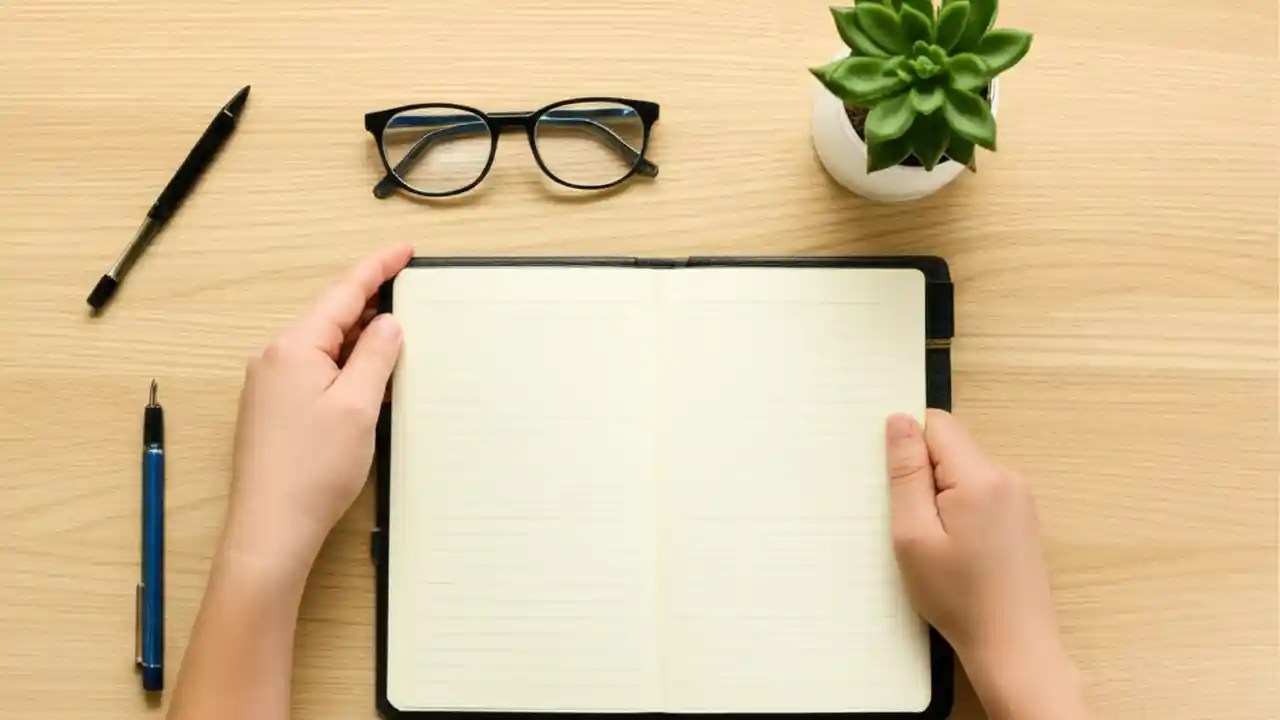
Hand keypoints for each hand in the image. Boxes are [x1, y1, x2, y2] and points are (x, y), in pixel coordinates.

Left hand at [224, 244, 412, 574]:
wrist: (271, 528)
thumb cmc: (312, 471)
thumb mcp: (358, 405)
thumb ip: (376, 356)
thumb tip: (387, 323)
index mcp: (294, 347)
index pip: (343, 293)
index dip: (377, 267)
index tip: (404, 249)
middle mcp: (274, 358)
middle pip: (331, 317)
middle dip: (372, 306)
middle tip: (411, 294)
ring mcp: (269, 384)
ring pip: (324, 346)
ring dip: (359, 342)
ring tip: (398, 340)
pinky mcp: (272, 408)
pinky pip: (314, 371)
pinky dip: (344, 367)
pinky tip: (368, 380)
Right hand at [885, 410, 1087, 718]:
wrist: (1015, 647)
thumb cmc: (959, 598)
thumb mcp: (914, 535)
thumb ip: (906, 473)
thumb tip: (899, 420)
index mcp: (980, 476)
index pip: (935, 424)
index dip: (908, 448)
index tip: (898, 488)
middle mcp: (1007, 477)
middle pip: (951, 446)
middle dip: (924, 475)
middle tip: (914, 523)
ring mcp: (1020, 497)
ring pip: (964, 470)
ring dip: (941, 495)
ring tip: (936, 543)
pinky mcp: (1023, 517)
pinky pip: (981, 491)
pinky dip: (960, 510)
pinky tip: (957, 549)